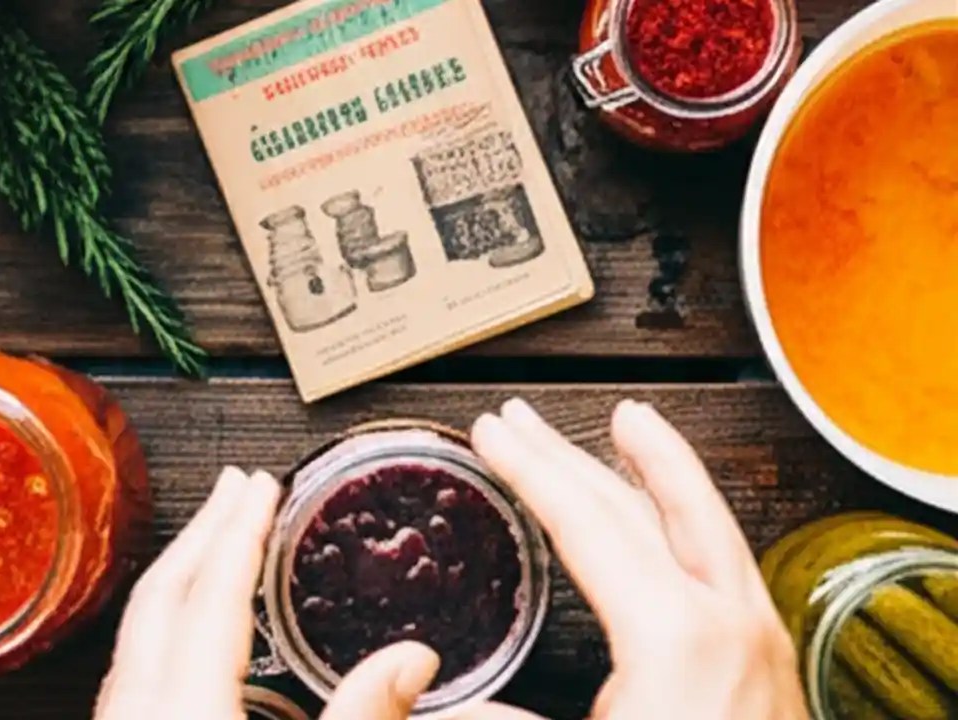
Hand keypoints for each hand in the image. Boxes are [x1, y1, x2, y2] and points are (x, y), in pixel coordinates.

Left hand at [93, 466, 441, 719]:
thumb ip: (362, 718)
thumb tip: (413, 659)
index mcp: (184, 711)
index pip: (212, 595)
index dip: (240, 531)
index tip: (261, 484)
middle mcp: (137, 712)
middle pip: (161, 597)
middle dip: (202, 532)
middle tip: (235, 487)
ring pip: (137, 629)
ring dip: (180, 575)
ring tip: (216, 541)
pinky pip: (132, 666)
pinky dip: (166, 625)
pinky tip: (189, 634)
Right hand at [466, 399, 807, 719]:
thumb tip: (428, 702)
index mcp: (674, 632)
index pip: (589, 519)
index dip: (531, 469)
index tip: (493, 433)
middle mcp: (727, 617)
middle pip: (643, 502)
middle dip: (575, 451)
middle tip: (525, 418)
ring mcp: (757, 635)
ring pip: (703, 516)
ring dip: (656, 464)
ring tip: (629, 425)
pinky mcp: (768, 660)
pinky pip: (723, 553)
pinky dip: (687, 512)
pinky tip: (672, 518)